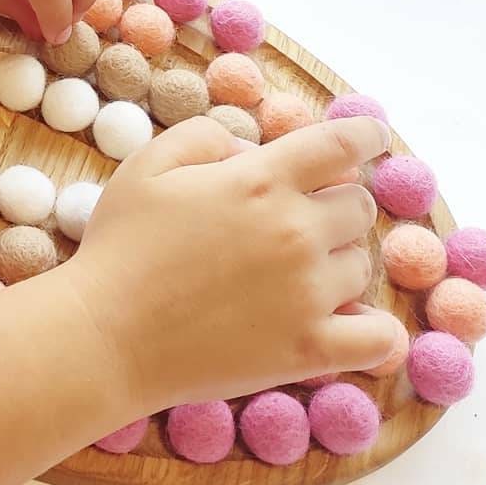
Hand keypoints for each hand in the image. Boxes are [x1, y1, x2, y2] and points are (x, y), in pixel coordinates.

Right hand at [74, 116, 393, 417]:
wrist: (106, 335)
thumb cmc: (120, 247)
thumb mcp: (146, 166)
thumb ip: (203, 137)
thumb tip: (248, 150)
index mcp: (259, 180)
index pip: (338, 145)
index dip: (362, 134)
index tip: (371, 134)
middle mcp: (296, 231)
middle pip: (357, 206)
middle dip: (334, 204)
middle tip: (296, 220)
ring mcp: (309, 294)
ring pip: (362, 265)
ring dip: (338, 262)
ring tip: (293, 274)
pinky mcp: (311, 350)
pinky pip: (379, 338)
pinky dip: (375, 330)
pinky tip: (352, 324)